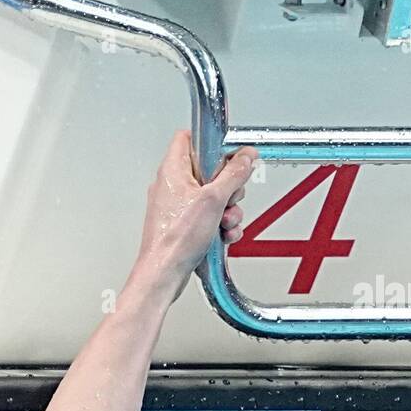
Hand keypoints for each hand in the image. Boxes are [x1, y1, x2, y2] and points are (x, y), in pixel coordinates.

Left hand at [133, 129, 258, 306]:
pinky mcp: (183, 225)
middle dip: (228, 187)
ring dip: (228, 211)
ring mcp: (178, 207)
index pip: (189, 137)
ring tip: (223, 222)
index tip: (229, 155)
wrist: (164, 273)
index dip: (212, 143)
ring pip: (214, 197)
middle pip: (210, 170)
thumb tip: (245, 157)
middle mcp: (173, 186)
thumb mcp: (214, 199)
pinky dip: (220, 226)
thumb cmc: (175, 239)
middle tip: (228, 199)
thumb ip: (234, 174)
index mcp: (173, 170)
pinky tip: (221, 236)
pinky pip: (209, 217)